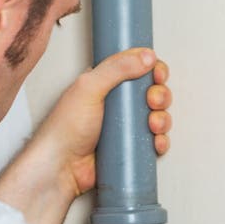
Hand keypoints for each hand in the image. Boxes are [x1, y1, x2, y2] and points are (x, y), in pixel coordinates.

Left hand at [34, 48, 172, 198]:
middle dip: (160, 95)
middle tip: (152, 101)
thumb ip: (116, 68)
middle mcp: (116, 103)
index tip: (157, 74)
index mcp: (105, 84)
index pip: (137, 69)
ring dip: (162, 119)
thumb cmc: (66, 130)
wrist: (62, 167)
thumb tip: (145, 56)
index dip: (153, 69)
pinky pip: (153, 142)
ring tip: (152, 124)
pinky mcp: (129, 147)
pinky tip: (155, 142)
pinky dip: (160, 141)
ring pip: (156, 117)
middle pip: (152, 92)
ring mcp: (124, 126)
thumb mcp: (88, 88)